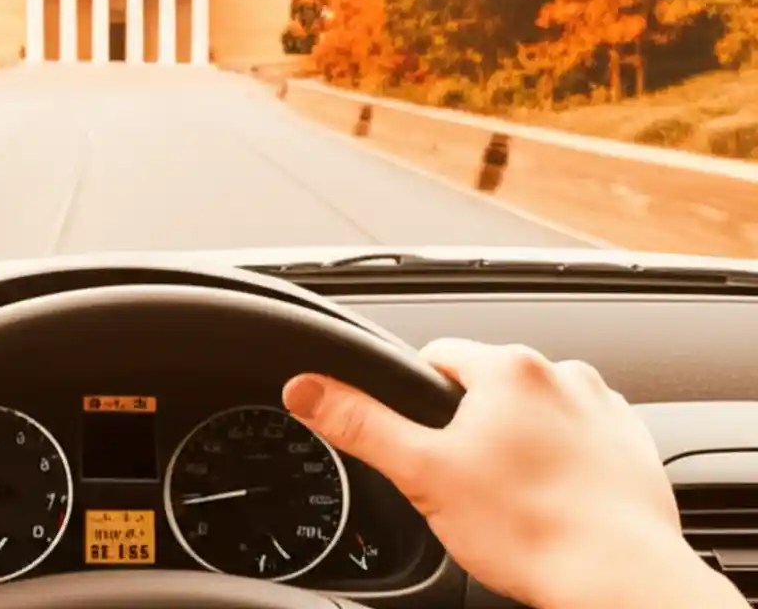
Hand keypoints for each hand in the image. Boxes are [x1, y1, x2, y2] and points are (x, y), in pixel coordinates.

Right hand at [283, 338, 744, 608]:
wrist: (617, 579)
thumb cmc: (528, 530)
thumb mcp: (421, 474)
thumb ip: (360, 424)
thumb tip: (306, 388)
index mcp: (508, 368)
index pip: (436, 356)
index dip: (417, 403)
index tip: (424, 446)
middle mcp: (563, 374)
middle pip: (486, 387)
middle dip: (469, 428)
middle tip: (466, 483)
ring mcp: (603, 408)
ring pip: (534, 413)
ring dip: (518, 442)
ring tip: (512, 497)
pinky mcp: (630, 444)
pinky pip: (579, 439)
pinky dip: (562, 463)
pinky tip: (552, 501)